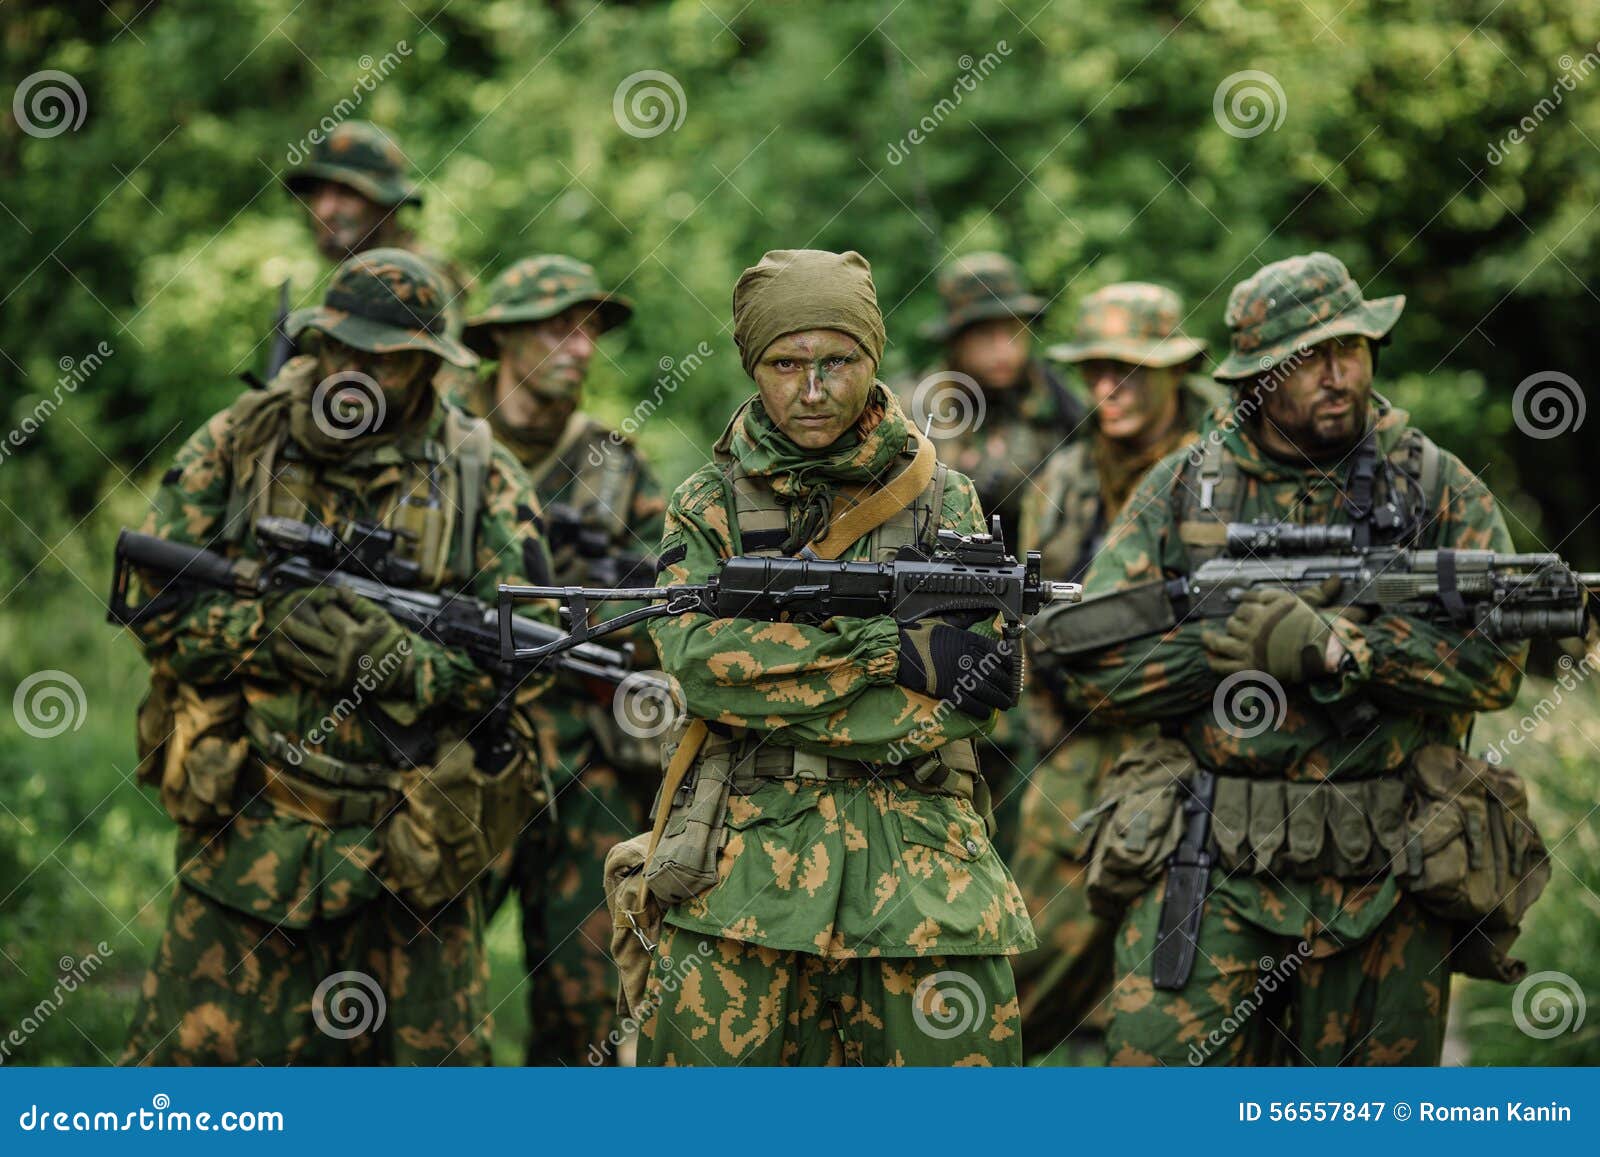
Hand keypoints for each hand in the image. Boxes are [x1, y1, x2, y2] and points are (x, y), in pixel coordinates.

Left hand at [269, 587, 415, 694]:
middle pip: (311, 636)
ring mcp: (338, 671)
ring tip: (276, 644)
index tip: (326, 606)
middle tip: (283, 621)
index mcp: (355, 634)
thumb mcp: (380, 620)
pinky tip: (290, 665)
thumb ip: (358, 605)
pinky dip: (299, 671)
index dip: (326, 607)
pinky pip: (312, 678)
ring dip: (288, 651)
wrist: (403, 674)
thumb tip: (340, 589)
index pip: (329, 615)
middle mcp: (343, 653)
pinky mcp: (338, 685)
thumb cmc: (393, 644)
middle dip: (294, 627)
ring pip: (306, 659)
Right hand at [896, 620, 1018, 717]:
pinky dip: (981, 710)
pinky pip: (972, 704)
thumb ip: (963, 621)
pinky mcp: (950, 692)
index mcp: (970, 641)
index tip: (1010, 670)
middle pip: (997, 675)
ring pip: (988, 692)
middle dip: (1006, 686)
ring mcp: (961, 677)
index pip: (999, 654)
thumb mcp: (944, 622)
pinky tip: (986, 712)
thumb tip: (978, 615)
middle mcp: (970, 659)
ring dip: (999, 700)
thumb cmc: (920, 635)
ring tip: (1003, 704)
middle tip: (1009, 692)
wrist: (900, 652)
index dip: (1008, 664)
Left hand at [1202, 576, 1344, 684]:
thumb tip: (1333, 580)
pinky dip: (1214, 662)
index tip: (1243, 612)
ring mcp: (1248, 650)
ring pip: (1221, 643)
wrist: (1320, 653)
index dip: (1244, 610)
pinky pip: (1224, 666)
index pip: (1243, 607)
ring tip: (1206, 638)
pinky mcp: (1248, 669)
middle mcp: (1251, 630)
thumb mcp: (1311, 605)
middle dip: (1233, 625)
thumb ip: (1314, 591)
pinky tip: (1210, 658)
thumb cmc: (1316, 629)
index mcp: (1261, 612)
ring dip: (1212, 640)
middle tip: (1234, 627)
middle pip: (1231, 624)